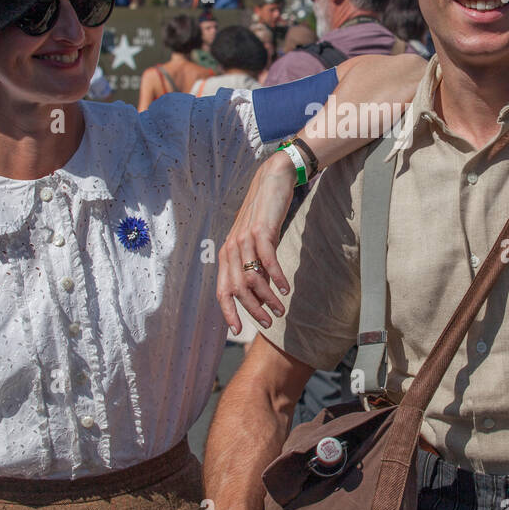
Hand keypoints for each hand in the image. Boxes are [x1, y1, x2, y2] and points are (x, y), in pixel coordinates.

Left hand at [217, 150, 296, 333]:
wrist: (272, 180)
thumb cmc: (264, 214)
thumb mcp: (255, 242)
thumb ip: (254, 266)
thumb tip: (262, 295)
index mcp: (227, 253)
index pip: (222, 290)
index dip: (228, 311)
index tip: (238, 330)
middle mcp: (231, 248)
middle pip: (237, 289)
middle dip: (252, 310)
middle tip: (268, 322)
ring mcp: (245, 239)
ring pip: (251, 278)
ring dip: (267, 298)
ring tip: (281, 309)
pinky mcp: (261, 231)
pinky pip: (268, 261)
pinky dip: (277, 278)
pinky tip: (286, 288)